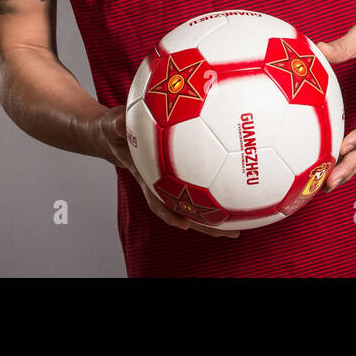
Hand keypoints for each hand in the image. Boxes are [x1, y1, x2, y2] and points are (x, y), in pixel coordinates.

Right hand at [97, 105, 239, 237]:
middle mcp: (161, 183)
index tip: (184, 224)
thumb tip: (120, 123)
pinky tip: (238, 186)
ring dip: (218, 213)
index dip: (169, 214)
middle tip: (231, 232)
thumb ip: (116, 126)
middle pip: (185, 209)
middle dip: (206, 224)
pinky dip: (219, 186)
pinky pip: (201, 180)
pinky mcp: (180, 170)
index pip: (157, 200)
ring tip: (244, 223)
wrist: (115, 133)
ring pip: (196, 201)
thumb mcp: (112, 126)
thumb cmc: (115, 130)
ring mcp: (172, 179)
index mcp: (146, 176)